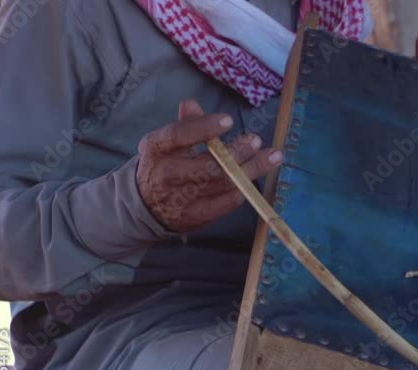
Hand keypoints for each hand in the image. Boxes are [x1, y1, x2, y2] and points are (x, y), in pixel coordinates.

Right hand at [136, 99, 282, 232]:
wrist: (145, 206)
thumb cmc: (163, 165)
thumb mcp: (166, 143)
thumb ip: (185, 124)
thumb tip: (192, 103)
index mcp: (156, 149)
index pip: (179, 136)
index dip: (204, 128)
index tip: (228, 121)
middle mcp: (167, 174)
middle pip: (208, 165)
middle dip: (238, 153)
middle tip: (256, 140)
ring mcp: (181, 198)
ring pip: (223, 184)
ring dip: (252, 169)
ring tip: (272, 156)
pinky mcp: (195, 217)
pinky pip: (226, 203)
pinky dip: (243, 189)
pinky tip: (255, 177)